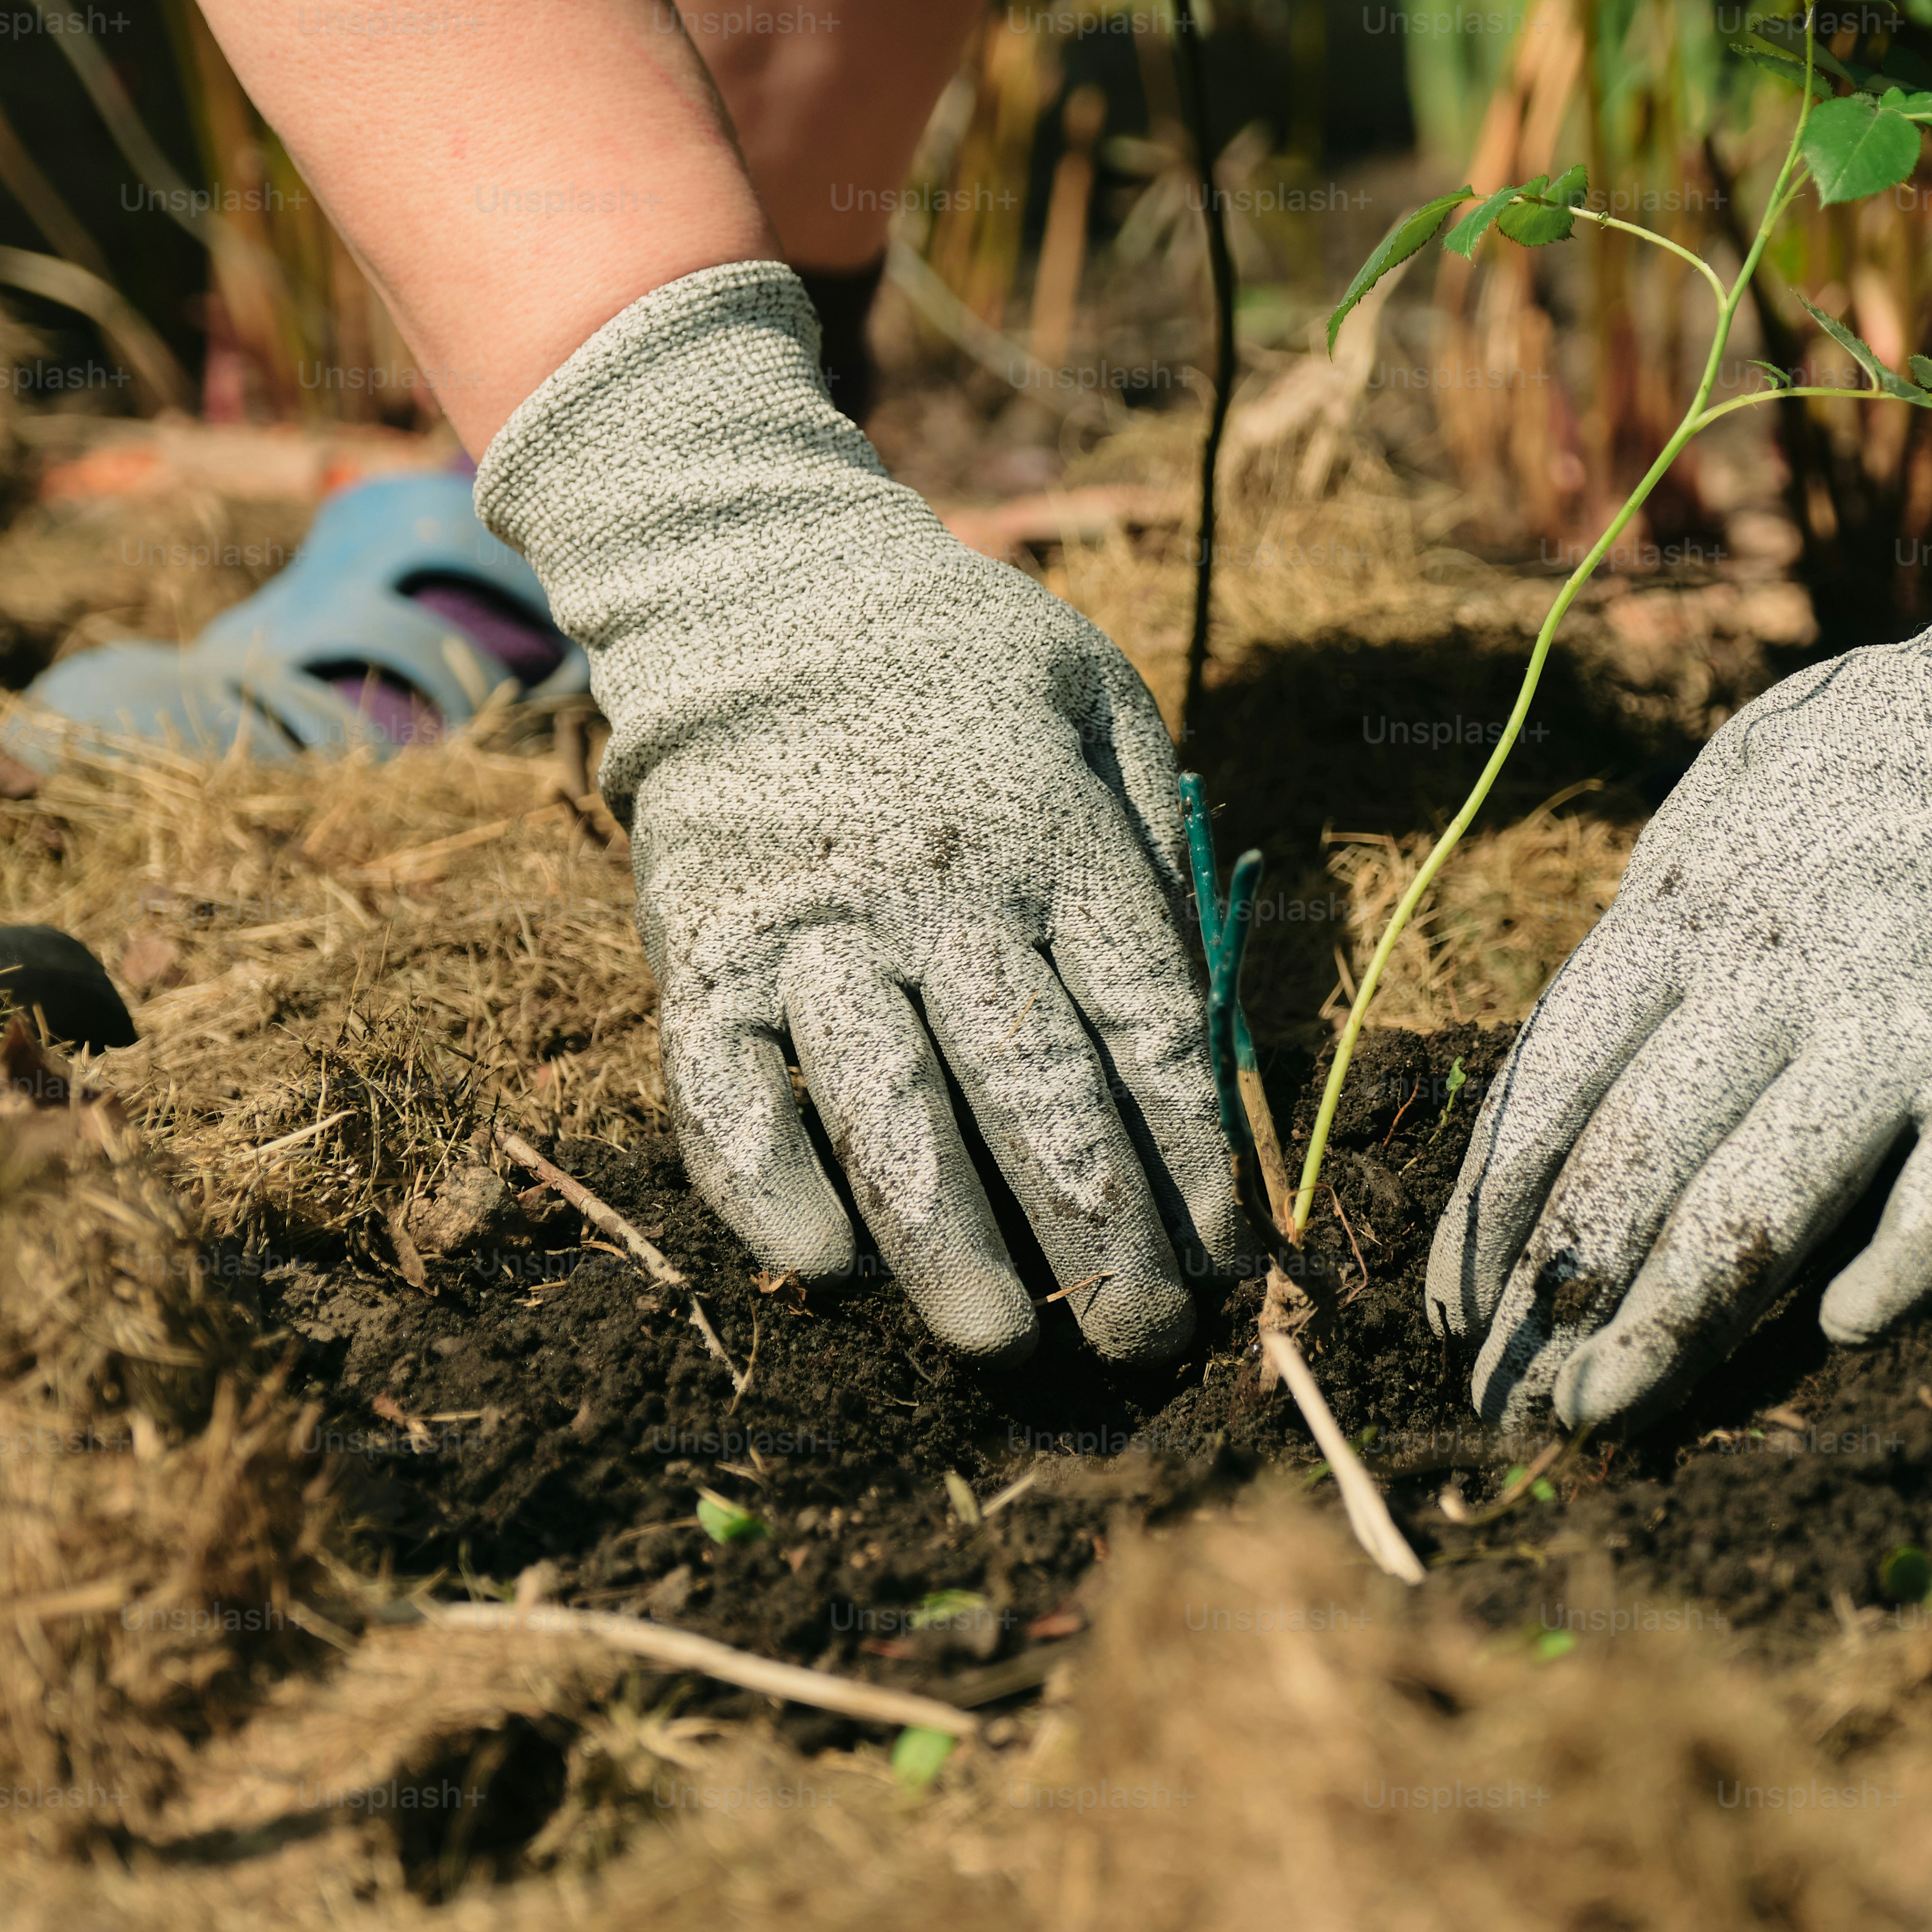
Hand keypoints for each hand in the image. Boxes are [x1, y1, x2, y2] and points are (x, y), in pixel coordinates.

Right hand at [476, 263, 1241, 1362]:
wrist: (760, 587)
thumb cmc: (965, 664)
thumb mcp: (1104, 710)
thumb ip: (1156, 860)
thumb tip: (1206, 1044)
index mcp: (1055, 833)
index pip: (1150, 1026)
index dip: (1198, 1156)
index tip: (1230, 1255)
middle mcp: (938, 891)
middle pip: (1039, 1093)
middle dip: (1105, 1237)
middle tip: (1146, 1341)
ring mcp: (810, 929)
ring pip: (891, 1117)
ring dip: (951, 1250)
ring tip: (1005, 1343)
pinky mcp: (701, 955)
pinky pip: (727, 1100)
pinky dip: (771, 1194)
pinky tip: (827, 1263)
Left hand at [1428, 353, 1931, 1428]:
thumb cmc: (1893, 750)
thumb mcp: (1729, 797)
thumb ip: (1655, 929)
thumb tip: (1573, 1063)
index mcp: (1691, 905)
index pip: (1556, 1082)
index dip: (1491, 1208)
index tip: (1453, 1305)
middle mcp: (1781, 968)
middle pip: (1636, 1159)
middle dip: (1554, 1299)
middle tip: (1501, 1404)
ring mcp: (1910, 1014)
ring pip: (1763, 1197)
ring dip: (1671, 1321)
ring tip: (1601, 1415)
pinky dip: (1897, 1260)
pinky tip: (1839, 1330)